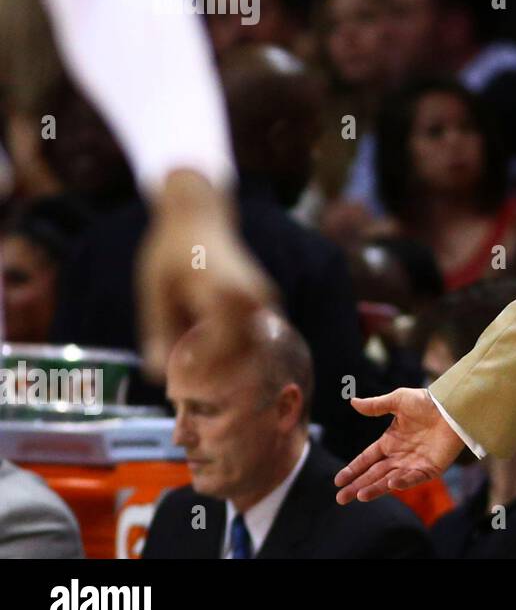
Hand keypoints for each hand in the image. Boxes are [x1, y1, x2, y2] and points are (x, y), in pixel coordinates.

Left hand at [136, 170, 273, 382]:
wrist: (197, 217)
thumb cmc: (170, 253)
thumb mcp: (154, 292)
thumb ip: (157, 334)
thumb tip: (157, 376)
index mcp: (225, 294)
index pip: (221, 350)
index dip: (202, 373)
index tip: (178, 385)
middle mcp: (253, 297)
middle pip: (244, 355)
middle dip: (219, 377)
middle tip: (191, 392)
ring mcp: (265, 299)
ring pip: (255, 350)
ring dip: (232, 368)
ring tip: (201, 377)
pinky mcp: (266, 302)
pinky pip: (257, 338)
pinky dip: (239, 354)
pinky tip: (214, 359)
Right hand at [334, 388, 465, 503]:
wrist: (452, 407)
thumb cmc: (426, 402)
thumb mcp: (398, 400)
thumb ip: (376, 405)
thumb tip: (352, 401)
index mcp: (390, 442)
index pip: (366, 459)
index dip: (353, 469)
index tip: (338, 480)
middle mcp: (399, 456)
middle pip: (374, 474)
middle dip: (357, 486)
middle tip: (341, 498)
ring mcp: (413, 464)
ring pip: (390, 480)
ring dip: (376, 488)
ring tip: (360, 496)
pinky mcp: (430, 469)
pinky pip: (414, 479)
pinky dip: (402, 482)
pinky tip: (390, 484)